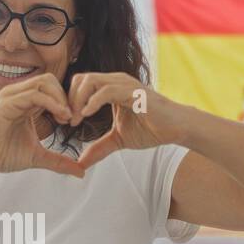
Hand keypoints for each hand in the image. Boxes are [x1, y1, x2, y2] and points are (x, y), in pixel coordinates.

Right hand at [0, 73, 83, 178]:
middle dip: (66, 96)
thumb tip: (81, 172)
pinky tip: (60, 117)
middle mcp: (18, 94)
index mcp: (25, 102)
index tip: (72, 121)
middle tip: (72, 118)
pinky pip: (35, 94)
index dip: (65, 101)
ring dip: (61, 99)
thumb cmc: (1, 155)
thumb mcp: (37, 157)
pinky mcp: (7, 103)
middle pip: (50, 80)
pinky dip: (52, 103)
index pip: (51, 88)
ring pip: (44, 83)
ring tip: (67, 118)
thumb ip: (59, 161)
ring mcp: (11, 96)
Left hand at [67, 72, 188, 169]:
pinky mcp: (133, 92)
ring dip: (78, 101)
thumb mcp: (118, 140)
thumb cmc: (151, 129)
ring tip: (75, 120)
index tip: (67, 121)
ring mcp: (124, 84)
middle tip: (67, 121)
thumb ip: (99, 148)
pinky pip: (106, 91)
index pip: (81, 84)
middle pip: (81, 79)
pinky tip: (86, 115)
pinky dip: (92, 102)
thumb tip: (80, 164)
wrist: (176, 128)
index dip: (70, 101)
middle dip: (69, 100)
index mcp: (111, 87)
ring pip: (91, 81)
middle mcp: (116, 81)